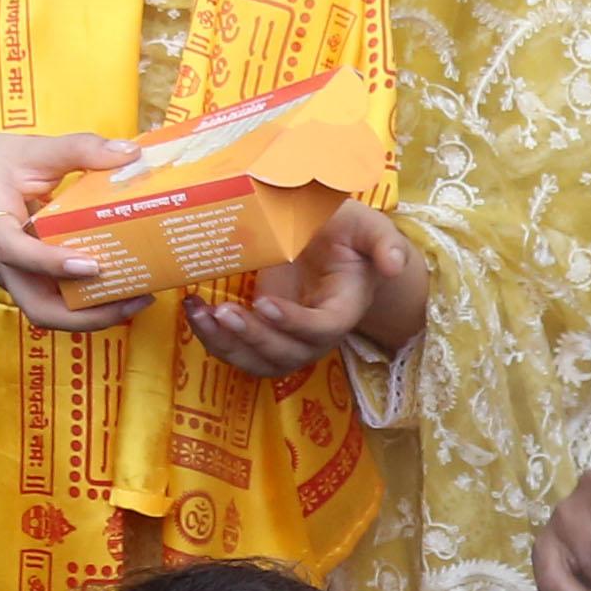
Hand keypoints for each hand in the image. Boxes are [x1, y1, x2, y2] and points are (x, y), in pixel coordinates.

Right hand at [0, 129, 151, 338]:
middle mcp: (2, 261)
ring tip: (139, 300)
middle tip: (135, 300)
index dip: (49, 262)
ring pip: (48, 314)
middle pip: (36, 307)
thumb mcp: (29, 149)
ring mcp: (15, 276)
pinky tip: (125, 290)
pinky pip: (57, 302)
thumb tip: (130, 153)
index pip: (13, 249)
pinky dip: (90, 304)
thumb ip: (78, 148)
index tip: (91, 265)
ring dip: (94, 316)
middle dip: (87, 316)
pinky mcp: (28, 280)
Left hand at [190, 202, 424, 378]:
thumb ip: (384, 243)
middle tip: (224, 311)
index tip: (265, 302)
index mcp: (344, 309)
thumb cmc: (350, 235)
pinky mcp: (263, 335)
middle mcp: (316, 335)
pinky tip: (195, 311)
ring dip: (227, 345)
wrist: (335, 249)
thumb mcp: (369, 228)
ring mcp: (288, 340)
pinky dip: (214, 339)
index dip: (294, 323)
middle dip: (253, 337)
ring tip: (201, 314)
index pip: (323, 329)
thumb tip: (395, 264)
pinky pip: (239, 352)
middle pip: (287, 354)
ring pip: (259, 362)